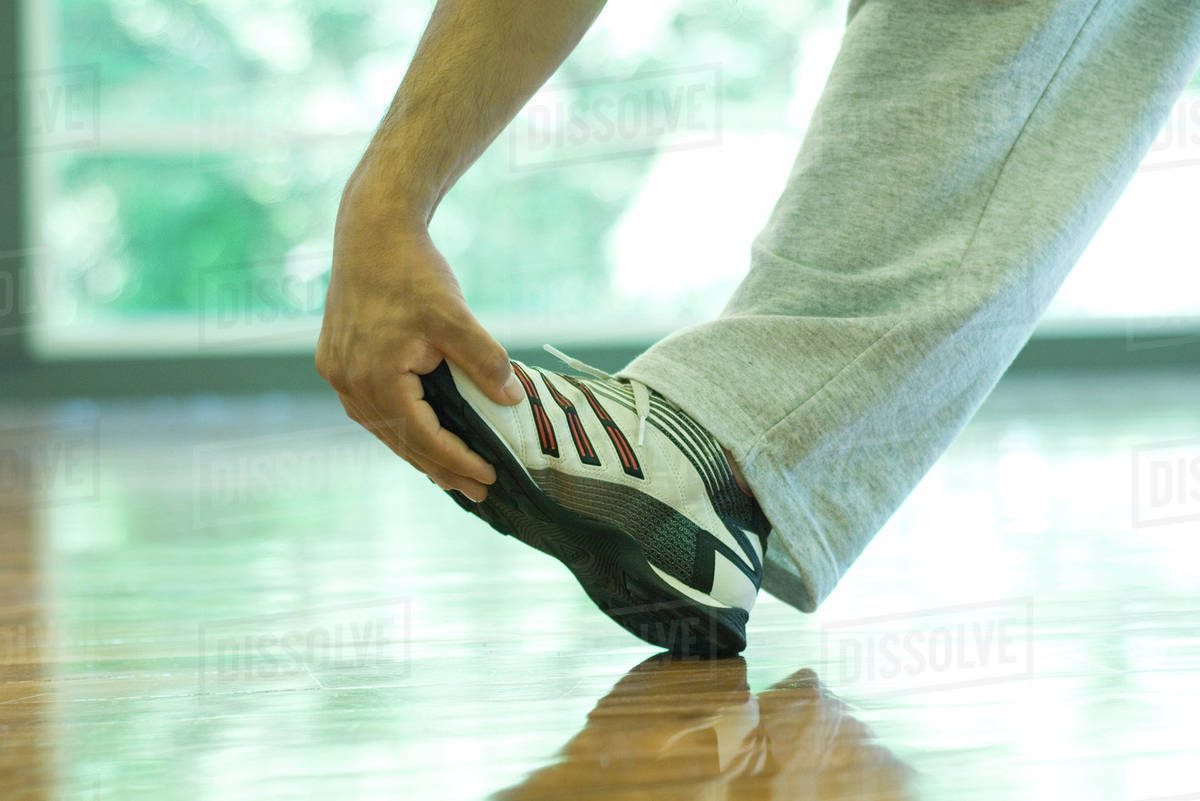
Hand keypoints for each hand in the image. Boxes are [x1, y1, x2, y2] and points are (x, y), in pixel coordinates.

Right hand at [316, 167, 523, 501]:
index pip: (423, 437)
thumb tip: (514, 399)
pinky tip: (420, 434)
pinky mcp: (336, 361)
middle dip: (441, 468)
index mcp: (375, 377)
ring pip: (383, 428)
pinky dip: (399, 426)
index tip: (489, 477)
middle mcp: (349, 383)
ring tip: (452, 473)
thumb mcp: (456, 317)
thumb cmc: (413, 272)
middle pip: (400, 441)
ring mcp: (338, 374)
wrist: (371, 233)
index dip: (457, 460)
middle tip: (478, 490)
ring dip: (418, 452)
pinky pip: (371, 409)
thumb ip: (485, 360)